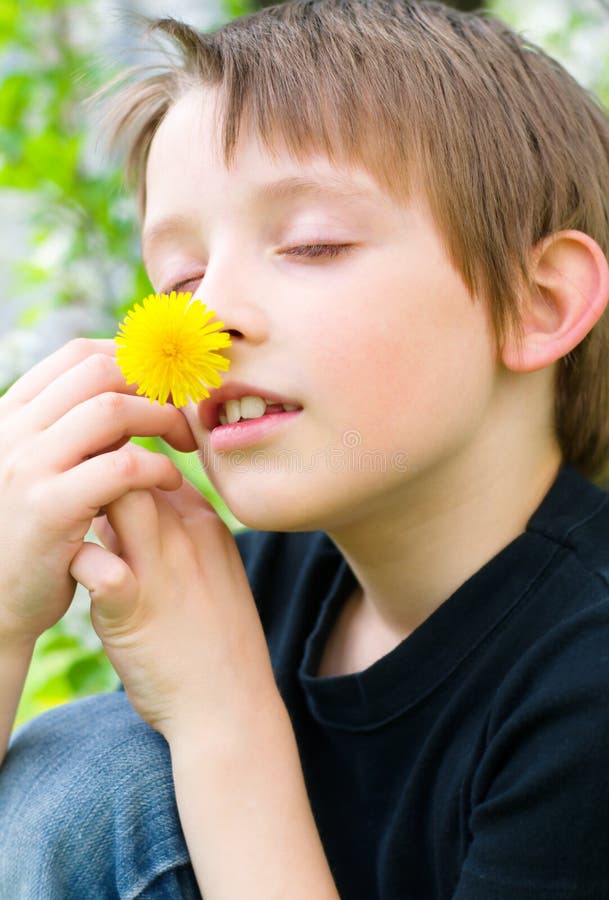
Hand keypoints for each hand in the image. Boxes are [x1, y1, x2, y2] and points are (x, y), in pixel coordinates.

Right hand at [0, 339, 196, 642]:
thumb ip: (72, 432)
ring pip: (112, 410)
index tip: (166, 385)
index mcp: (12, 415)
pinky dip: (158, 466)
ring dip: (161, 419)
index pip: (79, 355)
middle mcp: (14, 431)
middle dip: (153, 384)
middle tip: (183, 410)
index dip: (133, 361)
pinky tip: (170, 481)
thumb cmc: (29, 535)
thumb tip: (132, 399)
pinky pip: (122, 466)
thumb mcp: (39, 470)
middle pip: (99, 372)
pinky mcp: (51, 508)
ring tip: (184, 443)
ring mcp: (29, 466)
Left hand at [69, 479, 278, 740]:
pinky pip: (95, 563)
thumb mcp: (213, 571)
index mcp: (207, 525)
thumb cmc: (217, 641)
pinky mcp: (132, 609)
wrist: (233, 706)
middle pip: (137, 468)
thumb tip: (129, 509)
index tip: (106, 496)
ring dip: (85, 505)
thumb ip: (177, 536)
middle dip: (102, 475)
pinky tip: (74, 579)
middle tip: (80, 505)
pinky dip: (77, 562)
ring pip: (118, 496)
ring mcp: (162, 570)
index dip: (126, 472)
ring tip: (71, 534)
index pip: (160, 467)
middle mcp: (187, 536)